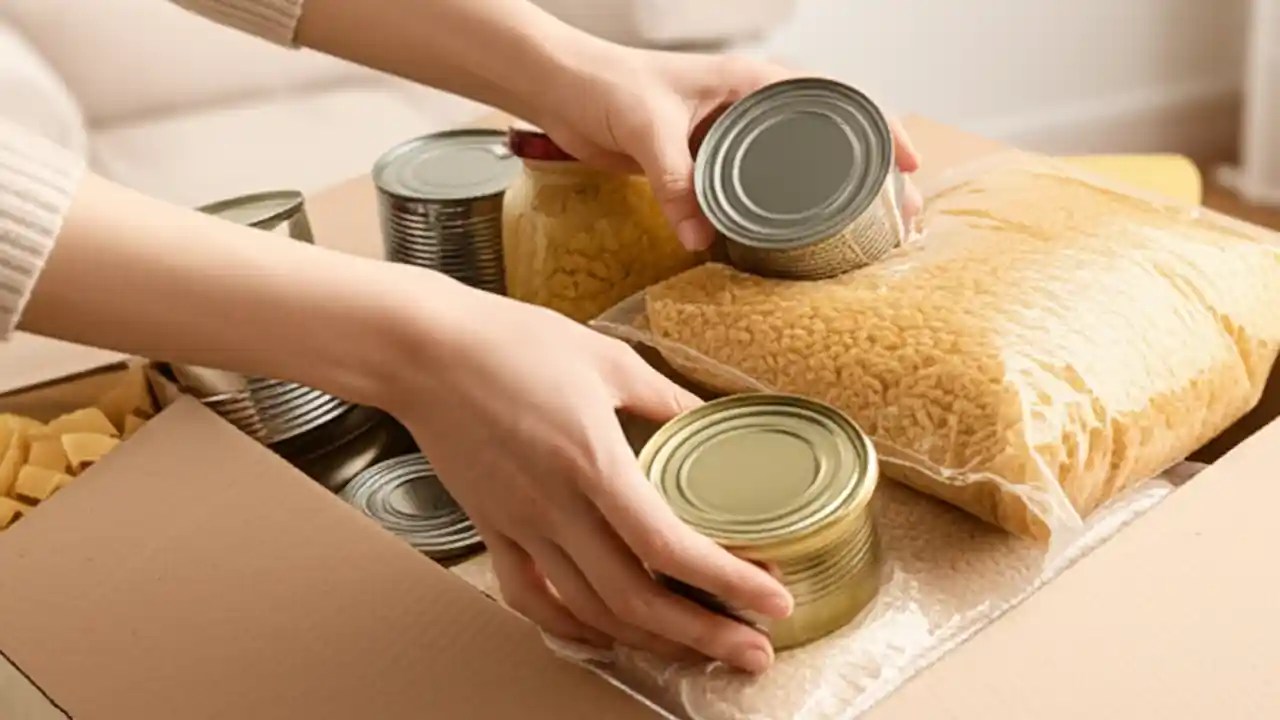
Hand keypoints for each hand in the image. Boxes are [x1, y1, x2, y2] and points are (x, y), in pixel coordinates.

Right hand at [376, 273, 792, 672]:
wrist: (423, 350)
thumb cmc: (510, 342)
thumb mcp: (605, 358)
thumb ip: (663, 397)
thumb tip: (705, 420)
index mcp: (593, 463)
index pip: (668, 547)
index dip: (727, 581)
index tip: (771, 599)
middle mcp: (557, 508)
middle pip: (636, 599)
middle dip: (703, 635)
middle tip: (752, 651)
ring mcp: (520, 526)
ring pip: (589, 610)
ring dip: (649, 641)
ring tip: (697, 651)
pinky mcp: (492, 528)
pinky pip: (532, 597)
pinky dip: (571, 627)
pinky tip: (603, 636)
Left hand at [537, 49, 922, 250]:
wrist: (562, 91)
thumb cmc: (605, 84)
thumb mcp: (647, 128)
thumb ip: (674, 180)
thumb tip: (700, 236)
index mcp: (750, 82)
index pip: (834, 97)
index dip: (879, 127)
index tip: (910, 164)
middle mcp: (750, 109)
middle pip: (827, 140)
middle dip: (870, 177)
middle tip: (901, 219)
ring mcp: (731, 138)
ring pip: (795, 169)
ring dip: (830, 201)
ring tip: (864, 238)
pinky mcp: (708, 165)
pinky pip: (755, 192)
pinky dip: (779, 216)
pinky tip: (792, 246)